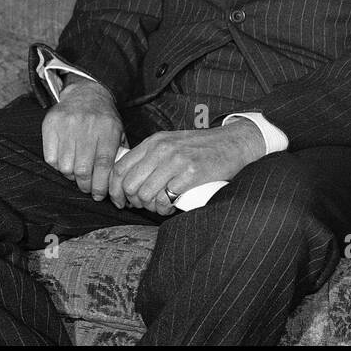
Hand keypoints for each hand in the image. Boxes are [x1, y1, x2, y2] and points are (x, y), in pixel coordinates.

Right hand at [43, 79, 124, 200]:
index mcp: (108, 129)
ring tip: (76, 174)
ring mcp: (68, 125)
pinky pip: (50, 157)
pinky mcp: (51, 125)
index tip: (100, 196)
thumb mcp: (118, 132)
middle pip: (83, 168)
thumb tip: (121, 181)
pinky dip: (57, 166)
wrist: (86, 94)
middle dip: (85, 185)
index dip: (101, 184)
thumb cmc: (104, 120)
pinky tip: (65, 162)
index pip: (103, 164)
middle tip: (88, 189)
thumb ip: (120, 154)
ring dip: (71, 176)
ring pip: (65, 166)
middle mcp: (88, 127)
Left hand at [107, 120, 265, 213]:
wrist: (235, 143)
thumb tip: (128, 182)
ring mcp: (177, 160)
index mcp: (155, 141)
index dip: (115, 189)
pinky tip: (171, 206)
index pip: (120, 168)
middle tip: (144, 205)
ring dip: (150, 207)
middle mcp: (162, 149)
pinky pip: (165, 200)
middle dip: (133, 201)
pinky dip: (164, 209)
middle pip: (129, 184)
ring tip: (161, 206)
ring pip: (145, 195)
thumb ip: (151, 156)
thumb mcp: (172, 143)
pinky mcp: (192, 174)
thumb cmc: (203, 147)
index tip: (120, 200)